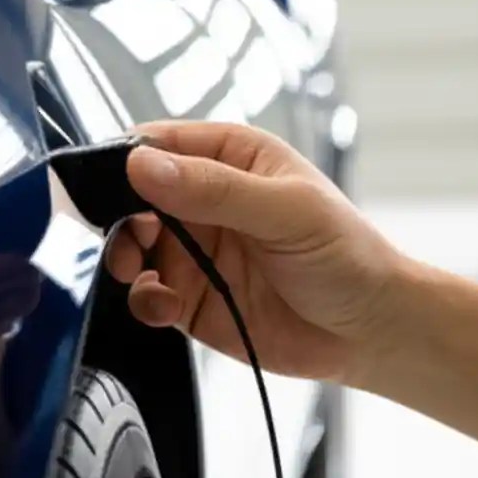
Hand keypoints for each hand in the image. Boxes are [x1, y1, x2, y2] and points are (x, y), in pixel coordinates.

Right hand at [106, 121, 408, 383]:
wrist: (371, 333)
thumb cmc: (347, 256)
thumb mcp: (285, 212)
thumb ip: (213, 188)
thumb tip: (143, 165)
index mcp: (229, 157)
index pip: (158, 143)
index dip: (126, 161)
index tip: (106, 185)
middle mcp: (202, 200)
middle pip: (130, 195)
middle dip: (116, 215)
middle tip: (128, 237)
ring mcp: (192, 250)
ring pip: (130, 245)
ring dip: (123, 258)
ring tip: (139, 271)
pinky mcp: (188, 297)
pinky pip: (144, 294)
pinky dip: (143, 300)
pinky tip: (167, 307)